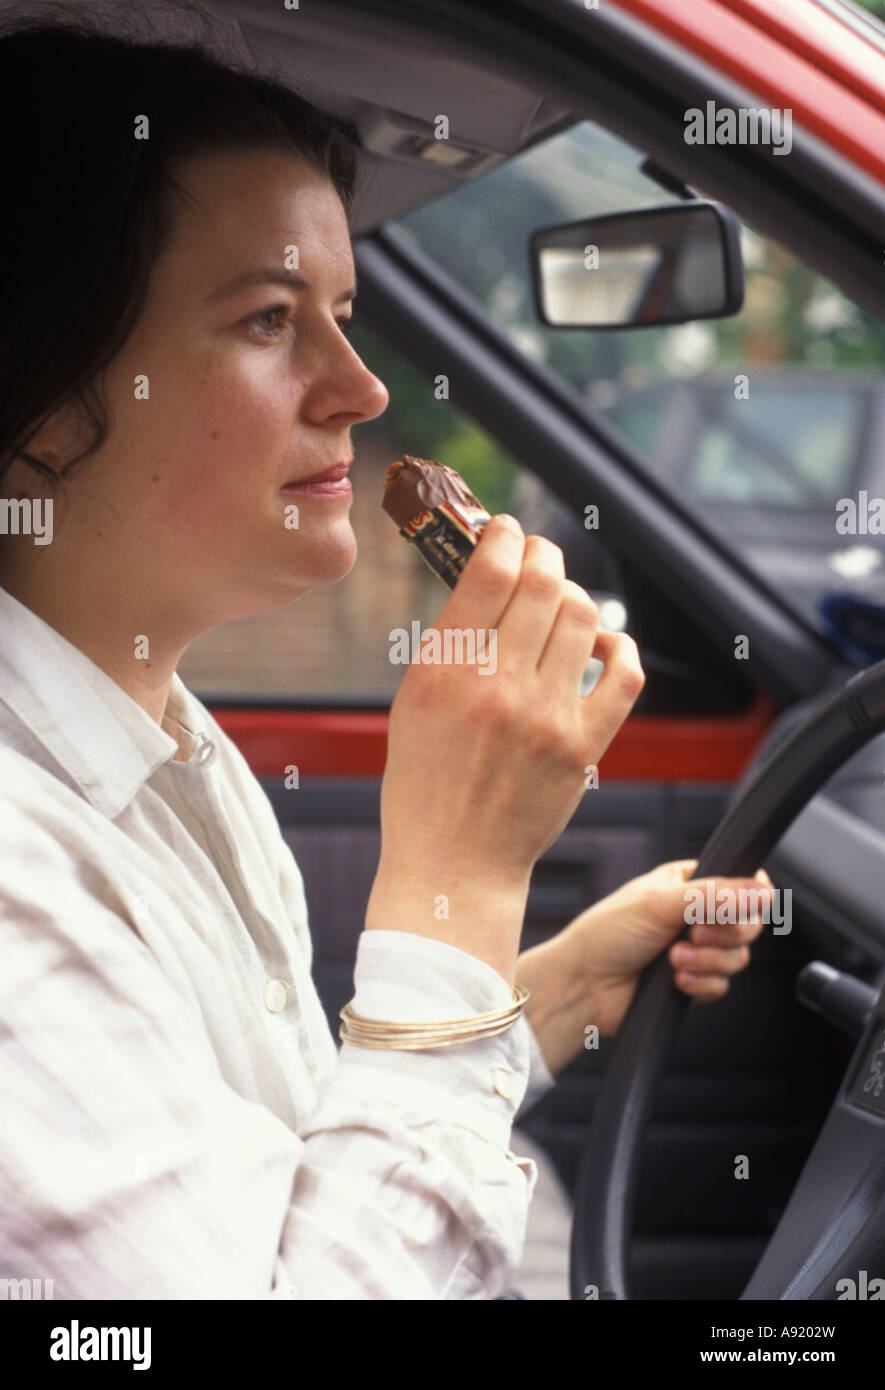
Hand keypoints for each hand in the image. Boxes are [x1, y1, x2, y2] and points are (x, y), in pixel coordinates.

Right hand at [368, 514, 644, 982]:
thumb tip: (487, 579)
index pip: (490, 571)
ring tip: (561, 604)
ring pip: (584, 617)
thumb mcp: (412, 702)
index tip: (506, 532)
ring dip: (575, 596)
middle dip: (543, 553)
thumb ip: (449, 642)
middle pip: (544, 583)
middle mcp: (498, 688)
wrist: (454, 863)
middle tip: (537, 555)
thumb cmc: (425, 785)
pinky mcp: (583, 746)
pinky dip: (619, 647)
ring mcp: (546, 717)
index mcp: (445, 672)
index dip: (504, 536)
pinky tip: (601, 646)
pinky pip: (625, 674)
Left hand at [570, 859, 773, 1036]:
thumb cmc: (606, 934)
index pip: (742, 882)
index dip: (748, 898)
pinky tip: (676, 981)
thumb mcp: (659, 903)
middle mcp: (697, 915)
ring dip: (708, 961)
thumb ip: (714, 895)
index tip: (735, 908)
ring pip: (738, 957)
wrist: (584, 985)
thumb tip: (762, 890)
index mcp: (689, 883)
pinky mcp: (694, 981)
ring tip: (674, 960)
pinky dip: (702, 984)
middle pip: (748, 923)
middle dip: (724, 934)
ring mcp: (697, 950)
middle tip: (693, 935)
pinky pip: (722, 985)